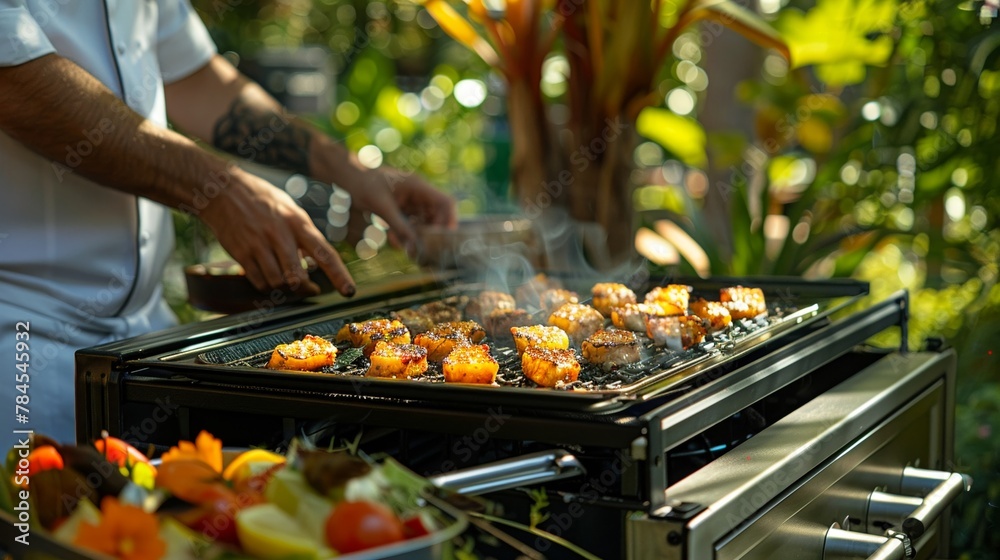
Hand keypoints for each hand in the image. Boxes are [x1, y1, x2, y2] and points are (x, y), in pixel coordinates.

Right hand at [200, 166, 355, 296]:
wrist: (222, 189)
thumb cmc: (262, 199)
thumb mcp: (289, 209)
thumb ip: (303, 233)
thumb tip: (316, 260)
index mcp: (298, 222)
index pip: (324, 253)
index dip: (339, 275)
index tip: (349, 292)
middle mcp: (279, 234)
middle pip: (297, 276)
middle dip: (305, 288)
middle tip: (309, 289)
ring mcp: (258, 244)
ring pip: (277, 283)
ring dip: (283, 287)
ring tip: (285, 279)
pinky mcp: (241, 253)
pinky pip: (258, 281)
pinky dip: (266, 285)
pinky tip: (267, 276)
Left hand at [342, 166, 457, 255]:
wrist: (345, 175)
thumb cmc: (363, 183)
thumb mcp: (382, 207)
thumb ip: (400, 228)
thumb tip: (414, 248)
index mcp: (418, 186)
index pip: (446, 203)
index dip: (451, 220)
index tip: (446, 239)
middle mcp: (418, 193)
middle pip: (437, 216)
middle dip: (431, 234)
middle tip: (423, 250)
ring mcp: (410, 200)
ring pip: (423, 223)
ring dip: (417, 236)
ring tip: (405, 247)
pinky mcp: (400, 207)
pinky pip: (410, 224)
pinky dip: (405, 234)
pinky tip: (394, 241)